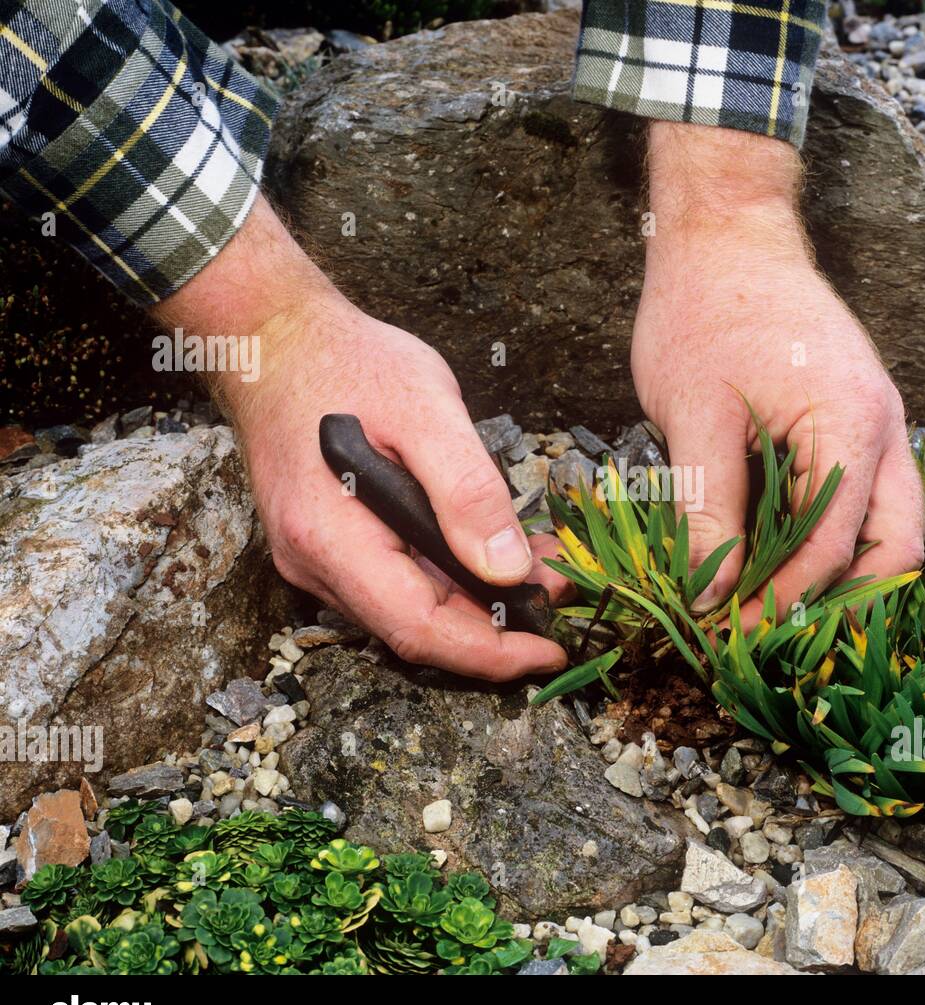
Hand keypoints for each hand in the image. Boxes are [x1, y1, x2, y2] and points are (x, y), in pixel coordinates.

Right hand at [156, 196, 567, 679]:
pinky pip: (394, 583)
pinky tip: (490, 552)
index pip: (419, 630)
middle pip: (415, 631)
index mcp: (331, 538)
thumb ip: (467, 490)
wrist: (274, 340)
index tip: (551, 652)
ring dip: (476, 605)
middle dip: (495, 629)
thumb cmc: (348, 363)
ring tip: (539, 571)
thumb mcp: (424, 409)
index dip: (491, 654)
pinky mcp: (327, 545)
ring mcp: (314, 559)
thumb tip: (509, 569)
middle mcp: (313, 564)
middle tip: (560, 596)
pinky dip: (449, 580)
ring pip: (407, 611)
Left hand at [633, 124, 924, 620]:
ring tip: (780, 609)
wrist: (728, 234)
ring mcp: (881, 424)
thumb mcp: (695, 414)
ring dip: (844, 575)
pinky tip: (786, 558)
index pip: (832, 545)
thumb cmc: (704, 310)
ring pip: (890, 527)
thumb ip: (709, 509)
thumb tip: (713, 595)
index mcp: (851, 424)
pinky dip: (837, 538)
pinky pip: (868, 498)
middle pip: (896, 548)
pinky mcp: (859, 421)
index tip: (731, 634)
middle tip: (774, 637)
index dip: (782, 601)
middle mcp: (886, 428)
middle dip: (842, 604)